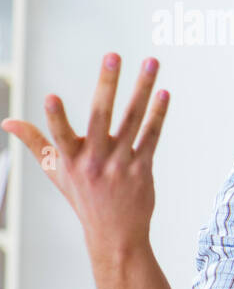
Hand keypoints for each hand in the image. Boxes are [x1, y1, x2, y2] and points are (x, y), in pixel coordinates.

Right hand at [1, 53, 167, 258]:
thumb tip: (7, 122)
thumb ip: (35, 142)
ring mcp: (121, 163)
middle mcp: (95, 160)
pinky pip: (151, 136)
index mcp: (70, 159)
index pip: (59, 136)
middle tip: (113, 55)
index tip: (51, 97)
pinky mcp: (142, 167)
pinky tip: (164, 92)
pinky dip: (158, 114)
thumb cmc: (82, 197)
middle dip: (107, 84)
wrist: (115, 232)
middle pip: (101, 116)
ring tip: (151, 62)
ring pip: (133, 119)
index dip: (54, 118)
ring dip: (143, 89)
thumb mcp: (54, 171)